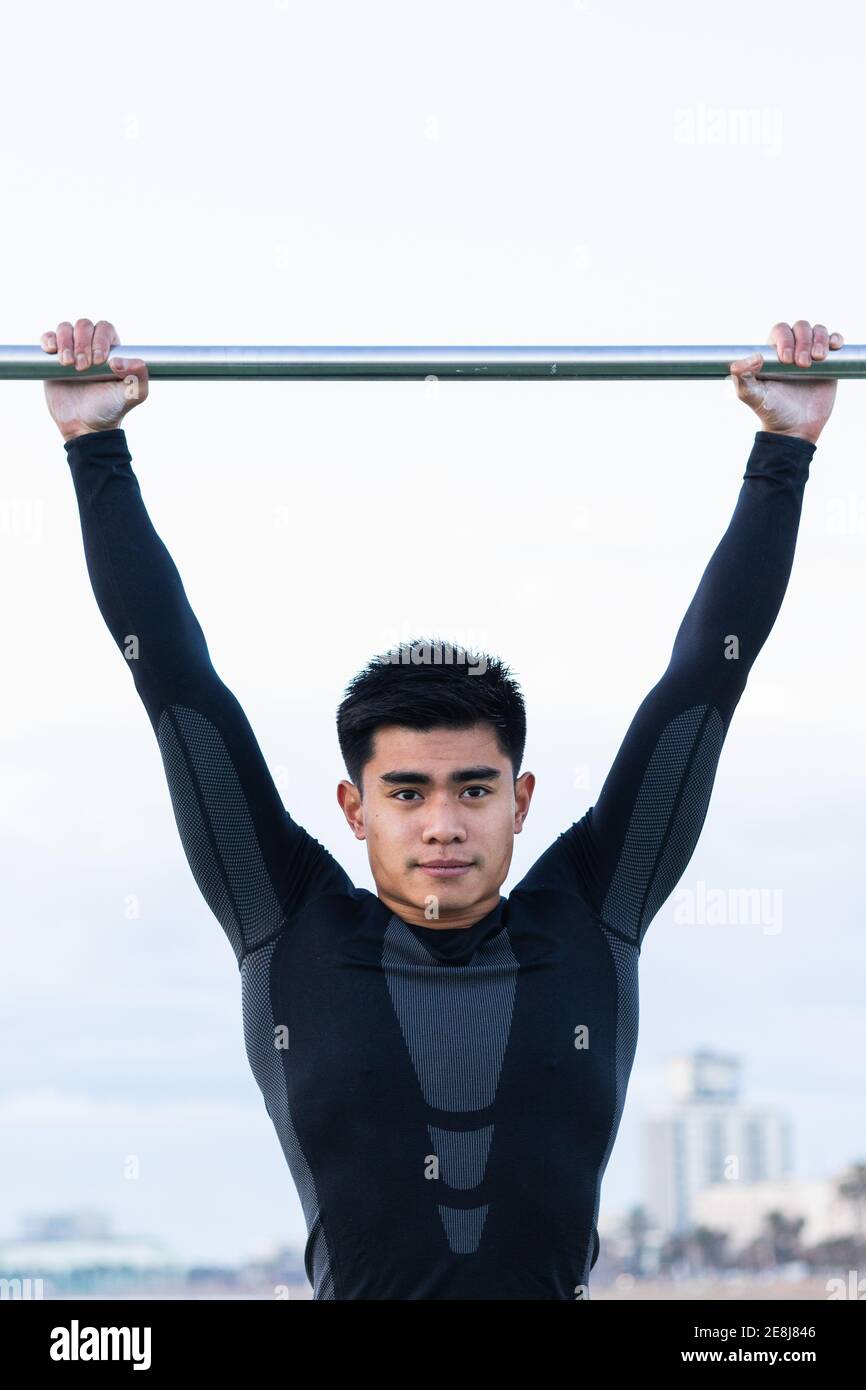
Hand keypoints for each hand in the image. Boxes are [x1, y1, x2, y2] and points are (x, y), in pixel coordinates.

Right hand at [41, 318, 148, 441]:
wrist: (85, 426)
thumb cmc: (111, 409)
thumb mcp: (134, 395)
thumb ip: (139, 375)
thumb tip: (119, 360)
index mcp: (112, 349)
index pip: (104, 328)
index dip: (100, 339)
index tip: (99, 361)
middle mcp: (91, 345)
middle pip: (84, 325)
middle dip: (82, 343)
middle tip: (82, 368)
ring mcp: (71, 350)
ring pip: (65, 328)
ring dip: (65, 342)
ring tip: (68, 365)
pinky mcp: (53, 358)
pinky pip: (48, 337)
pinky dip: (49, 340)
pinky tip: (52, 352)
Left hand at [728, 320, 843, 444]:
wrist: (795, 428)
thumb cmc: (771, 411)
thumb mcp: (752, 396)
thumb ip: (743, 377)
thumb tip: (754, 356)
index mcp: (773, 353)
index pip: (781, 331)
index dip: (785, 339)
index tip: (786, 360)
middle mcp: (792, 349)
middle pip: (801, 327)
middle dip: (804, 341)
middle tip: (803, 364)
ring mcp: (811, 354)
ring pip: (818, 330)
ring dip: (820, 339)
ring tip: (818, 358)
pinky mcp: (828, 362)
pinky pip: (834, 340)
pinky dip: (835, 339)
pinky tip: (834, 346)